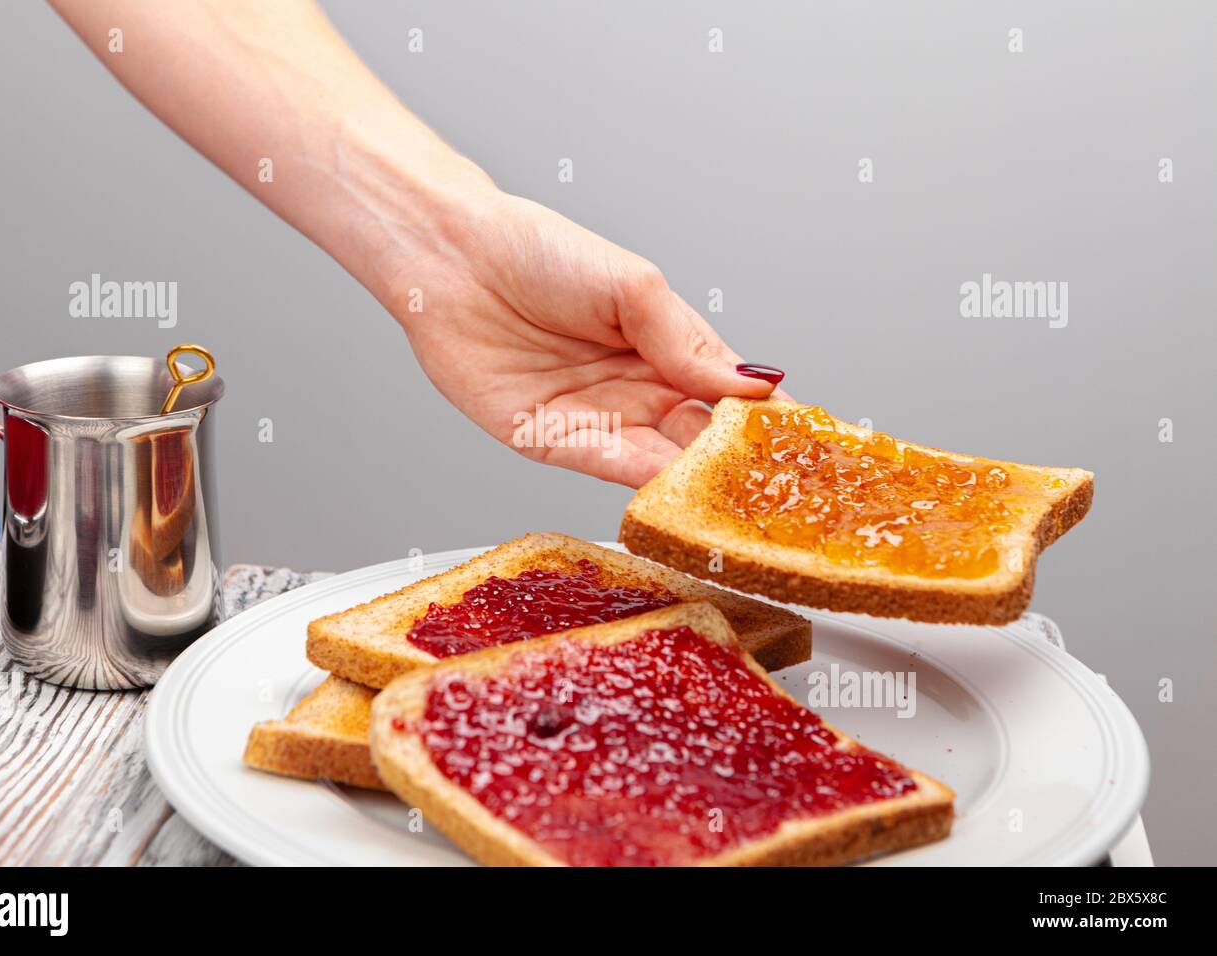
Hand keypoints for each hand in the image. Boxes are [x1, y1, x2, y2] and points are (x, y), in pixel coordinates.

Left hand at [389, 189, 784, 486]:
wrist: (452, 256)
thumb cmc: (538, 252)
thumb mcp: (632, 285)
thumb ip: (687, 342)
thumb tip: (750, 387)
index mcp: (668, 350)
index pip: (730, 398)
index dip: (768, 424)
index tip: (813, 448)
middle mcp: (637, 391)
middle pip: (700, 440)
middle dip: (739, 467)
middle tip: (785, 491)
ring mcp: (596, 420)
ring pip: (658, 462)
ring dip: (695, 483)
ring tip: (738, 500)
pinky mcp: (549, 440)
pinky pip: (603, 465)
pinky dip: (640, 479)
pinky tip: (674, 484)